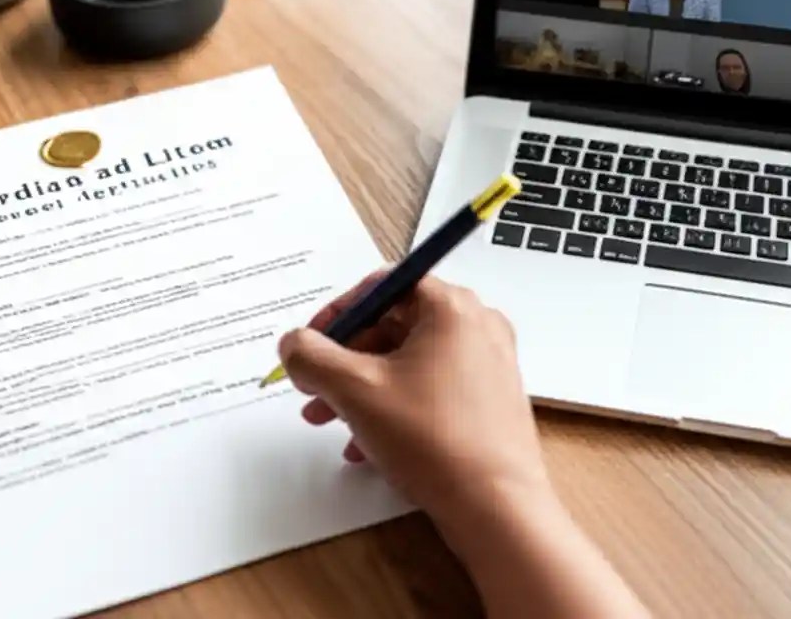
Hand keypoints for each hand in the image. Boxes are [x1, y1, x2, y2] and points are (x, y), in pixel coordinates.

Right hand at [277, 273, 548, 522]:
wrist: (496, 506)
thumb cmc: (434, 439)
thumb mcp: (355, 391)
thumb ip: (313, 357)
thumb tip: (294, 344)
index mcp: (451, 307)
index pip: (384, 286)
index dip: (339, 312)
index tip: (311, 342)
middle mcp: (477, 326)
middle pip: (394, 326)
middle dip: (344, 360)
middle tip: (313, 388)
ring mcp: (488, 364)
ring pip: (409, 363)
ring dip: (362, 388)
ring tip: (330, 421)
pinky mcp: (490, 400)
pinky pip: (431, 390)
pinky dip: (394, 407)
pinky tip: (365, 445)